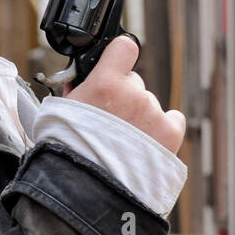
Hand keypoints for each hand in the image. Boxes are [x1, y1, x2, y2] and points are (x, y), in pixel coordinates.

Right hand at [63, 36, 185, 153]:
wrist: (89, 187)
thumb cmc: (69, 150)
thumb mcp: (61, 111)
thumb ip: (76, 90)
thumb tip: (82, 80)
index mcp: (104, 83)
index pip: (125, 47)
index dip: (120, 55)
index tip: (117, 62)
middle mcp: (133, 93)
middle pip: (134, 83)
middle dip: (122, 97)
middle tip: (108, 120)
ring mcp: (153, 113)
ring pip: (148, 104)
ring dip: (138, 117)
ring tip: (122, 142)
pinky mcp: (170, 132)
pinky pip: (172, 119)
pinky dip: (162, 127)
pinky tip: (147, 141)